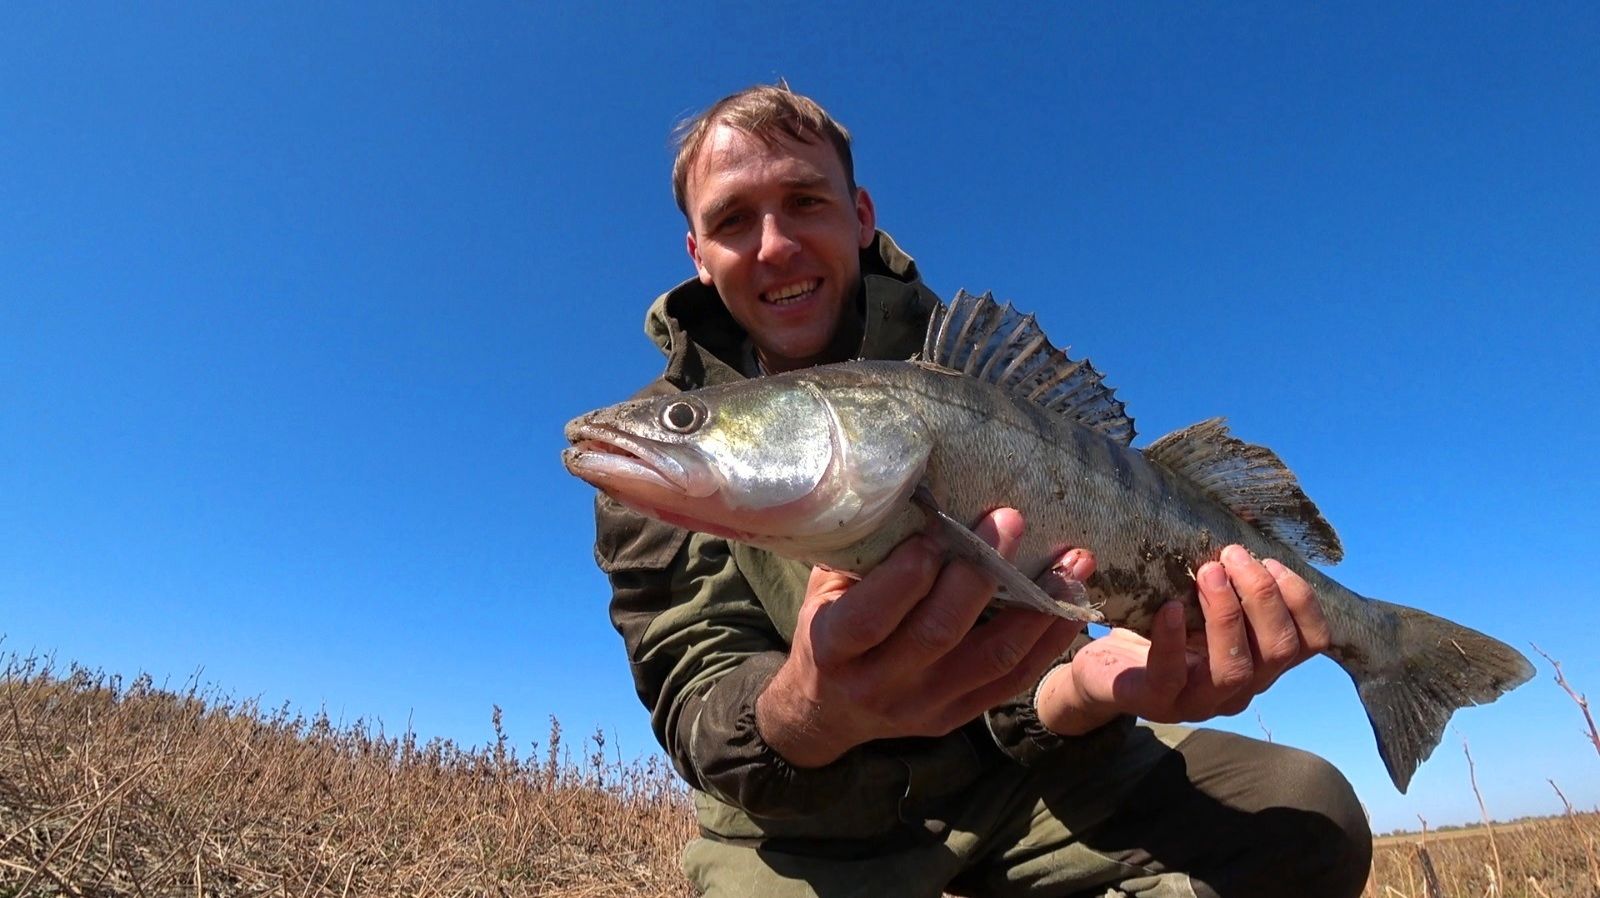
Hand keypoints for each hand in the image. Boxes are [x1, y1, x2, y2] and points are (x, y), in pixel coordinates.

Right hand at [756, 509, 1089, 767]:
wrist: (829, 708)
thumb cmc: (830, 623)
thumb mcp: (826, 587)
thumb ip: (863, 550)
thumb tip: (908, 485)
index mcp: (835, 647)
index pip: (871, 618)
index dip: (906, 576)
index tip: (939, 528)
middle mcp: (881, 684)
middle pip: (938, 634)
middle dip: (981, 575)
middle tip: (1010, 519)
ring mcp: (926, 705)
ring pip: (991, 659)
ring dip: (1037, 607)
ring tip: (1072, 560)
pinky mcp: (960, 714)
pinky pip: (1014, 679)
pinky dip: (1049, 640)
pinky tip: (1074, 602)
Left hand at [1036, 544, 1330, 733]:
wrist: (1102, 668)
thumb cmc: (1159, 625)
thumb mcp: (1199, 597)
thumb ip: (1227, 573)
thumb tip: (1244, 514)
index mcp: (1260, 661)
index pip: (1310, 642)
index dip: (1301, 600)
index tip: (1271, 561)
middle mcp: (1240, 688)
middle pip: (1279, 651)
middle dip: (1262, 596)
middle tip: (1232, 555)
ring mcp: (1199, 701)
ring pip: (1234, 671)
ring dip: (1227, 614)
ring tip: (1208, 572)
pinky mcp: (1154, 701)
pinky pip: (1171, 677)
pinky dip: (1173, 640)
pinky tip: (1169, 608)